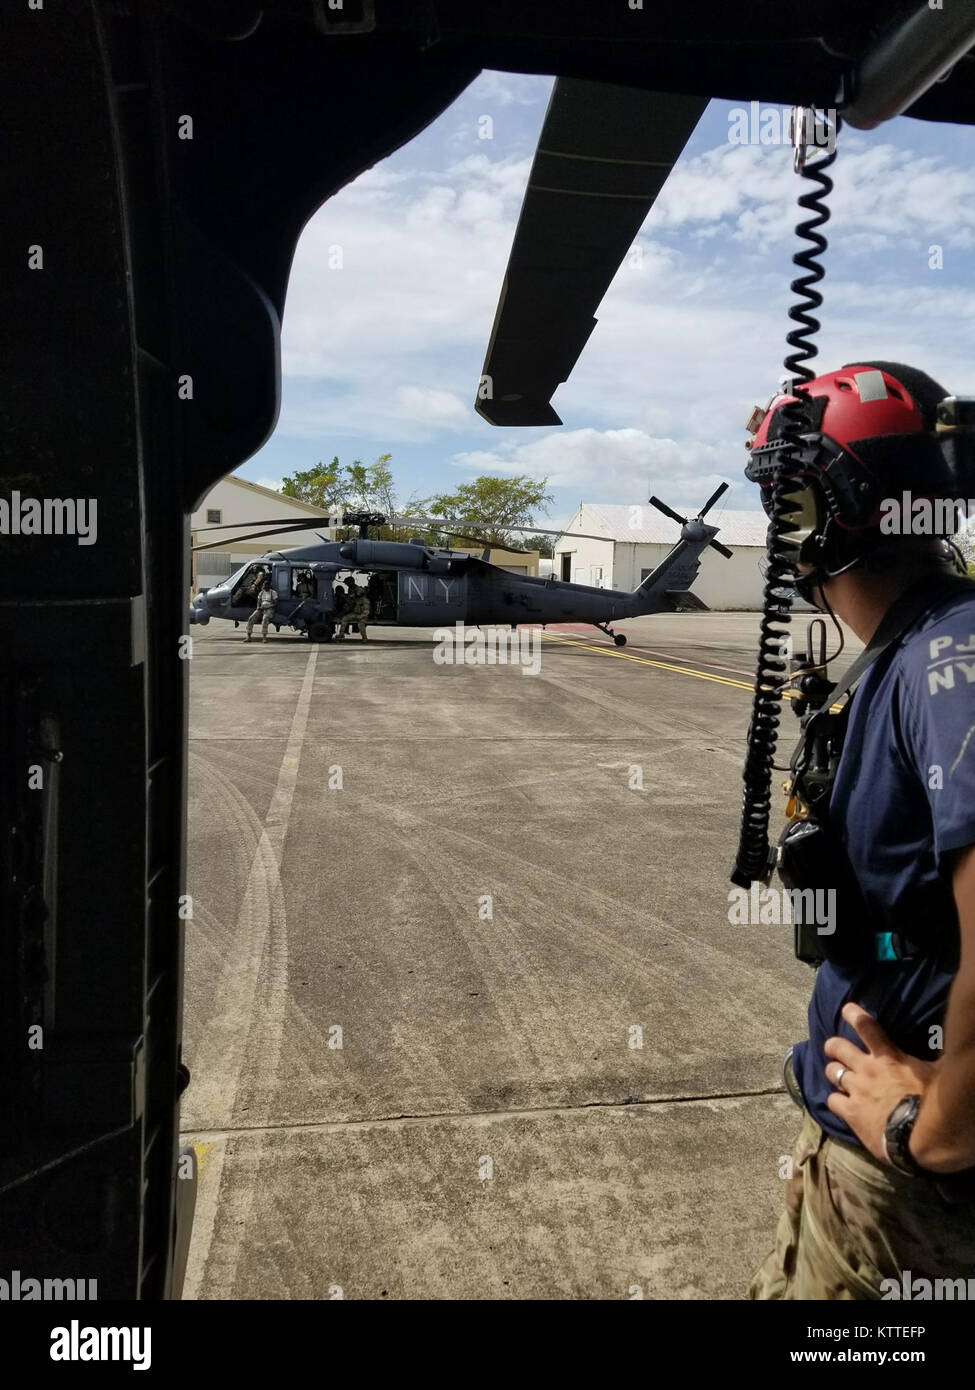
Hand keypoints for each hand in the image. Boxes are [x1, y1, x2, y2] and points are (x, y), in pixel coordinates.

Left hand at [823, 1002, 937, 1163]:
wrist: (919, 1135)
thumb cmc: (932, 1102)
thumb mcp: (938, 1074)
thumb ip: (938, 1061)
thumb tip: (952, 1051)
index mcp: (888, 1057)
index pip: (867, 1027)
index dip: (854, 1015)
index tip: (847, 1009)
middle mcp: (867, 1069)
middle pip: (838, 1047)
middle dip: (833, 1046)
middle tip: (833, 1049)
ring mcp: (856, 1090)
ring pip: (832, 1072)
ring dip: (833, 1072)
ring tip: (836, 1075)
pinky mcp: (851, 1113)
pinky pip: (832, 1100)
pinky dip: (835, 1100)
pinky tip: (840, 1103)